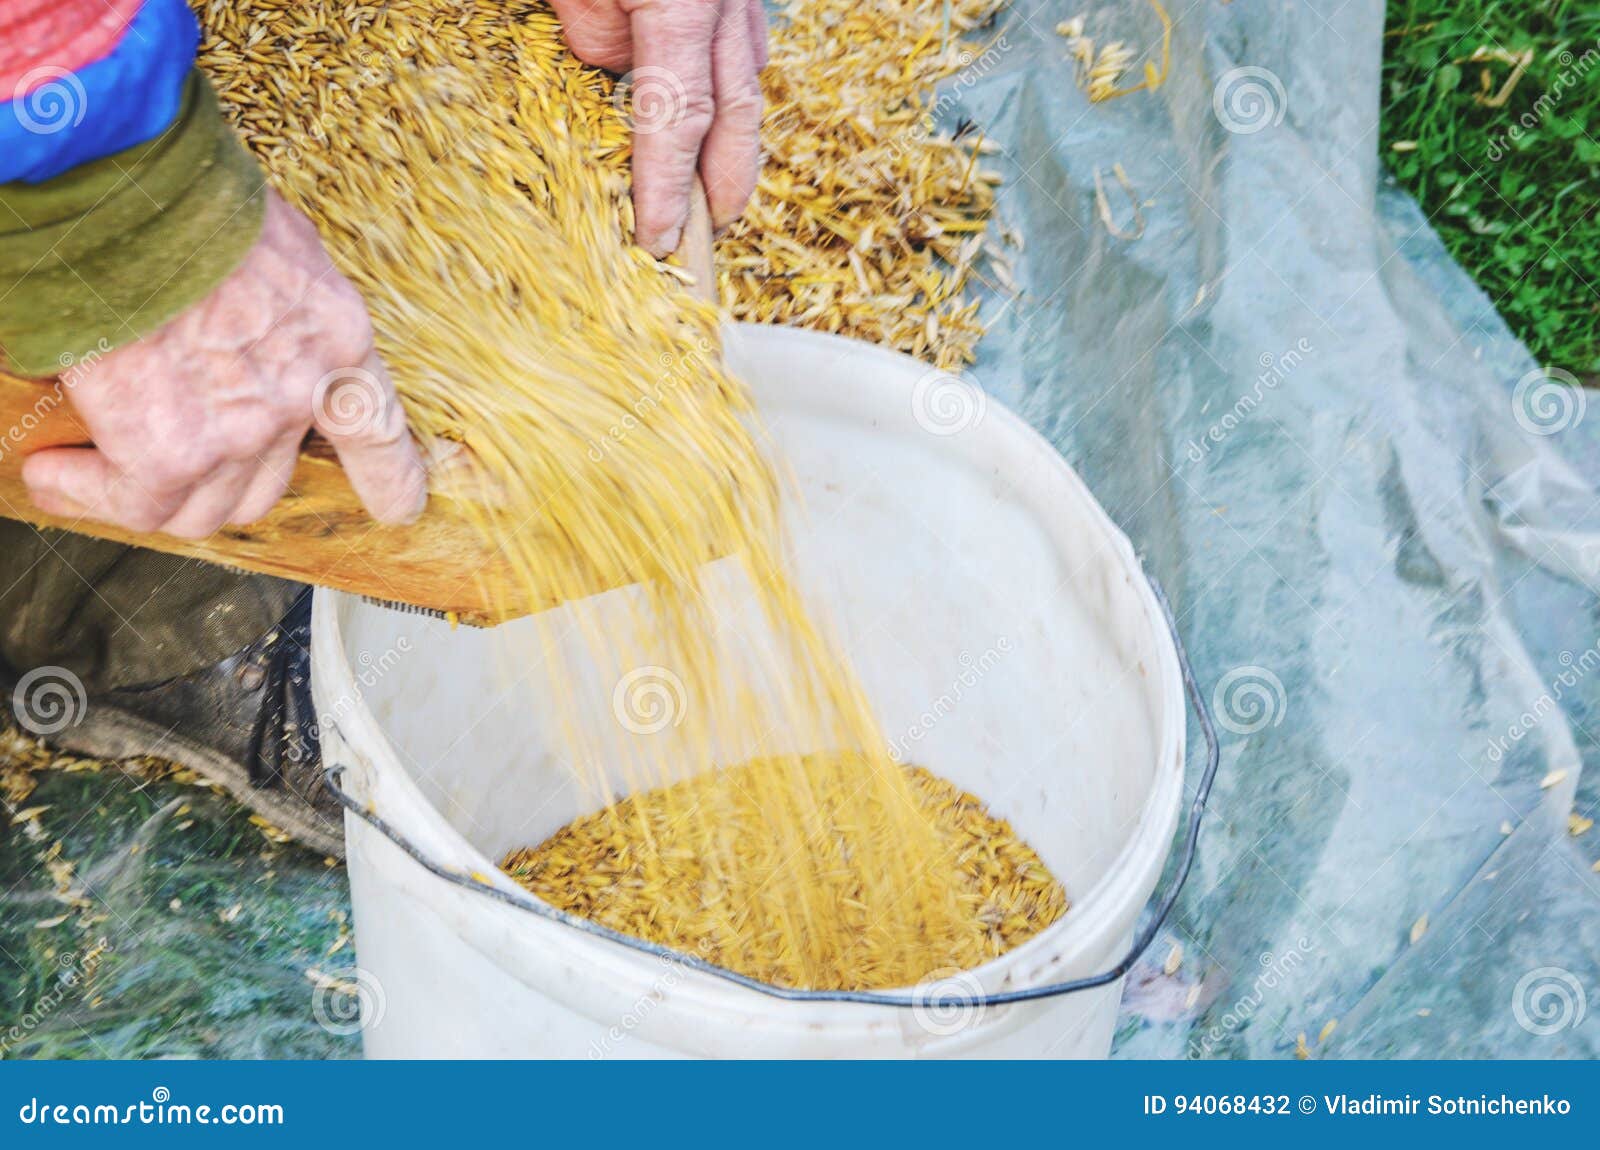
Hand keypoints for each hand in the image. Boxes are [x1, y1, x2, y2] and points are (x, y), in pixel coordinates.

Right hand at [22, 190, 426, 538]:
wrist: (128, 198)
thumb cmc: (188, 199)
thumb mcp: (277, 244)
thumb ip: (278, 303)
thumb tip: (239, 319)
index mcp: (338, 340)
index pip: (376, 430)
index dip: (389, 480)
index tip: (398, 509)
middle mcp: (299, 395)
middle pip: (268, 484)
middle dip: (217, 481)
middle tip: (166, 457)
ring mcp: (240, 431)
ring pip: (202, 508)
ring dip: (148, 494)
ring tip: (93, 467)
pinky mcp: (172, 452)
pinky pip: (137, 504)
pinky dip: (88, 492)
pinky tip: (55, 471)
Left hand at [552, 0, 767, 254]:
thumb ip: (592, 42)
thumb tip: (615, 96)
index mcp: (681, 5)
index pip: (680, 118)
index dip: (671, 189)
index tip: (658, 240)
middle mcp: (724, 4)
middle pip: (736, 116)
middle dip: (724, 188)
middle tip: (701, 238)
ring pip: (747, 88)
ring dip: (731, 149)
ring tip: (709, 199)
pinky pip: (741, 54)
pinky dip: (728, 98)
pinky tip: (714, 128)